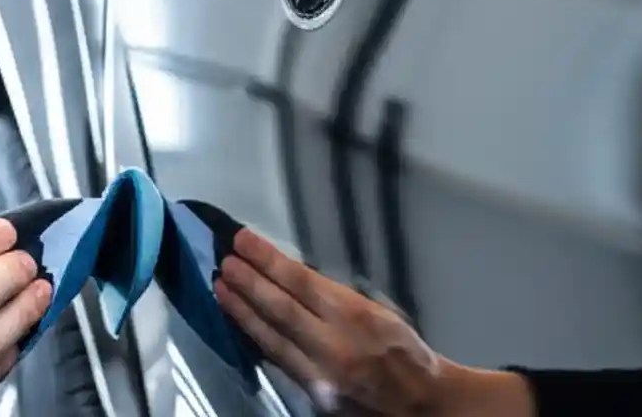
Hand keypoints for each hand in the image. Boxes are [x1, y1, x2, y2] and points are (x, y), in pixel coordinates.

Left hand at [215, 229, 533, 415]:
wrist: (420, 400)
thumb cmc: (402, 350)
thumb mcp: (377, 311)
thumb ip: (335, 298)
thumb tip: (291, 279)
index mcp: (353, 315)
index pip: (299, 280)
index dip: (267, 259)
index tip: (244, 241)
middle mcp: (334, 344)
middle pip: (280, 307)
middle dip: (249, 282)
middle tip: (225, 261)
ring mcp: (320, 372)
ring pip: (271, 336)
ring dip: (243, 310)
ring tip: (222, 288)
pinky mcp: (312, 392)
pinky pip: (278, 359)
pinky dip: (256, 338)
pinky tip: (241, 323)